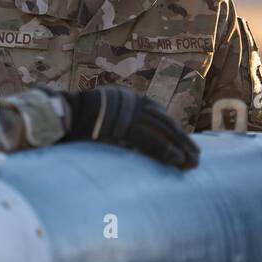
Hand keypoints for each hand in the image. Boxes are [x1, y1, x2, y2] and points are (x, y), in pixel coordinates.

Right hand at [60, 87, 198, 169]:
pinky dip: (165, 152)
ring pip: (163, 132)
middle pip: (166, 123)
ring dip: (180, 148)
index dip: (172, 129)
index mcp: (129, 99)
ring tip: (192, 163)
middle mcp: (134, 103)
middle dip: (183, 140)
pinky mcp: (125, 127)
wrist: (63, 113)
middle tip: (197, 155)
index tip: (183, 141)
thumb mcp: (101, 112)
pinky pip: (151, 142)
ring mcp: (130, 114)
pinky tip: (176, 161)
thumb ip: (115, 121)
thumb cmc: (77, 117)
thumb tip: (119, 134)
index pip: (158, 113)